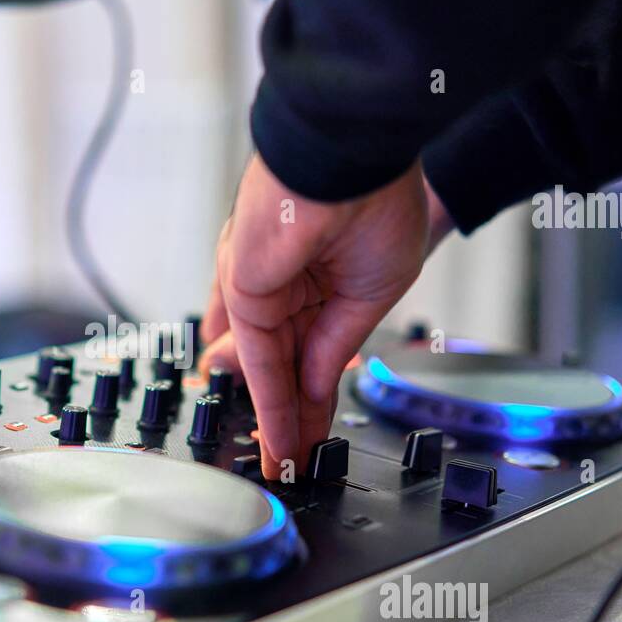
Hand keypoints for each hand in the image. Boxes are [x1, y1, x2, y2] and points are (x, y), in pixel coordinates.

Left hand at [200, 153, 439, 478]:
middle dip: (292, 416)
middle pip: (288, 366)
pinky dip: (269, 403)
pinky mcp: (244, 290)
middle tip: (292, 459)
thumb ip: (337, 343)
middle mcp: (289, 283)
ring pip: (270, 369)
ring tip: (281, 464)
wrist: (351, 157)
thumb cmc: (377, 201)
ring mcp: (264, 287)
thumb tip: (317, 387)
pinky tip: (279, 440)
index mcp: (325, 275)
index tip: (319, 436)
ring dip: (277, 421)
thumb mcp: (374, 291)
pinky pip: (260, 360)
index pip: (318, 351)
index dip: (320, 397)